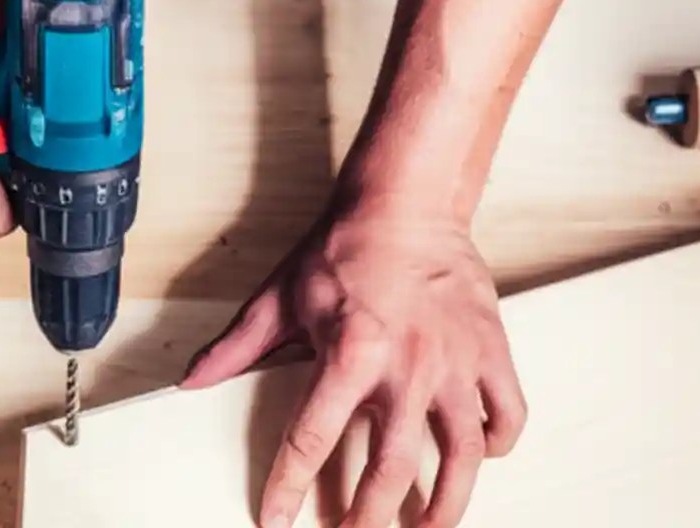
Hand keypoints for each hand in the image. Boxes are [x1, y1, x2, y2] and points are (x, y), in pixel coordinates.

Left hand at [182, 207, 526, 527]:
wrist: (405, 202)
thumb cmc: (342, 247)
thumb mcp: (279, 296)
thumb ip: (237, 346)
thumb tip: (192, 379)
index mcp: (350, 354)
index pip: (311, 440)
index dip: (289, 488)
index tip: (276, 521)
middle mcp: (407, 367)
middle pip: (390, 470)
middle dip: (367, 518)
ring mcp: (455, 364)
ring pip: (461, 458)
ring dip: (442, 506)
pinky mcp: (491, 352)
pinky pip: (506, 416)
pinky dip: (495, 445)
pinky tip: (476, 457)